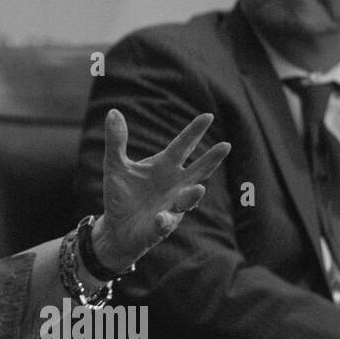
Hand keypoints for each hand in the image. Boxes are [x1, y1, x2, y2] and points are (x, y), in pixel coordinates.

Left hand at [94, 109, 229, 271]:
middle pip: (197, 170)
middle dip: (211, 159)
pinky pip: (166, 223)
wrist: (116, 227)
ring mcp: (172, 206)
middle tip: (225, 146)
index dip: (194, 132)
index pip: (183, 146)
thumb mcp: (115, 165)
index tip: (208, 116)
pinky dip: (165, 220)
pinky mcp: (161, 226)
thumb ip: (116, 141)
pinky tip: (161, 218)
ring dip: (192, 195)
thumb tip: (113, 111)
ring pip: (188, 199)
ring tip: (198, 189)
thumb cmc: (121, 194)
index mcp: (164, 166)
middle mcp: (174, 184)